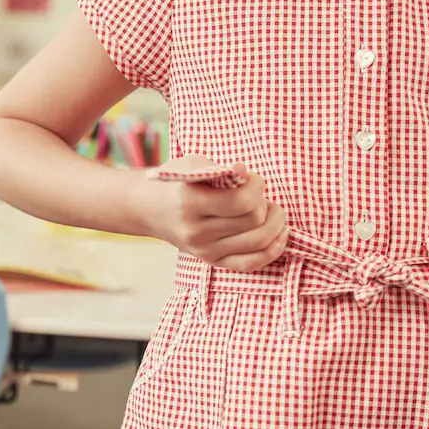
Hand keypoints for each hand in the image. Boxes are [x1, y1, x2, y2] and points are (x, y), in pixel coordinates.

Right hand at [131, 155, 289, 271]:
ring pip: (259, 243)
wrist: (148, 208)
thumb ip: (221, 169)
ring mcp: (205, 251)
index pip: (242, 202)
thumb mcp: (192, 164)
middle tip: (259, 195)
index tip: (254, 179)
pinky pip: (252, 264)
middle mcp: (197, 232)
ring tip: (272, 211)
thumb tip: (245, 174)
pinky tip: (280, 234)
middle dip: (266, 204)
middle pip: (253, 222)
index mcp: (190, 204)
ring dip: (276, 225)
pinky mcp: (212, 261)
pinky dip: (273, 250)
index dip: (258, 187)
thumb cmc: (176, 181)